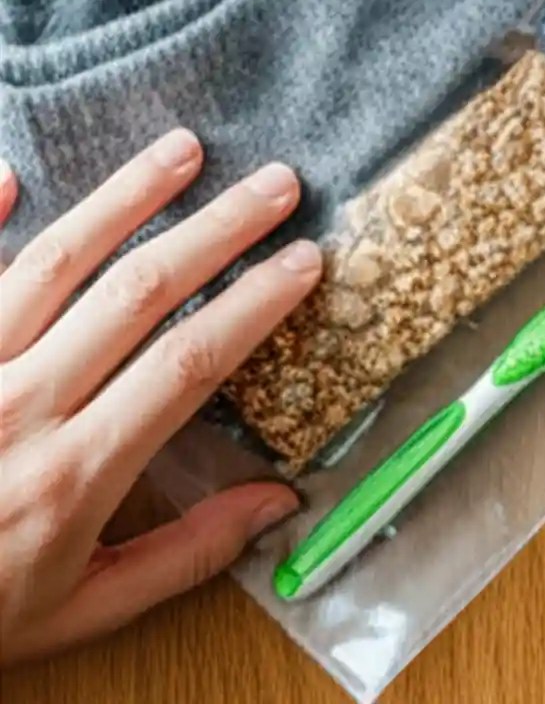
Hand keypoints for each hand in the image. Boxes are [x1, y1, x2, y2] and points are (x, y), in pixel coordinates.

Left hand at [0, 130, 320, 662]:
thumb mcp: (89, 607)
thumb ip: (188, 554)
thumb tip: (279, 503)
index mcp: (75, 472)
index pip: (187, 363)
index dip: (253, 304)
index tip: (304, 262)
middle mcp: (20, 405)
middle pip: (135, 294)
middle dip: (215, 231)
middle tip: (274, 185)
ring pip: (52, 264)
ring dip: (124, 200)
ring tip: (181, 150)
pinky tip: (8, 173)